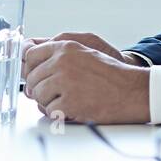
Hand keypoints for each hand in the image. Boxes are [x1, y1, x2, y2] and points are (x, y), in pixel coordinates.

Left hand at [21, 32, 148, 123]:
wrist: (132, 91)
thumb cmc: (111, 75)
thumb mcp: (85, 53)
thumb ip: (59, 54)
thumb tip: (28, 60)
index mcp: (66, 47)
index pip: (31, 55)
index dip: (32, 69)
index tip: (39, 77)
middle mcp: (62, 62)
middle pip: (32, 79)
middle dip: (42, 89)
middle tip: (60, 93)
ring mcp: (64, 82)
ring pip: (38, 96)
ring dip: (50, 102)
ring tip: (70, 100)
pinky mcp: (68, 102)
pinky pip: (49, 111)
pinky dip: (59, 114)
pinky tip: (75, 108)